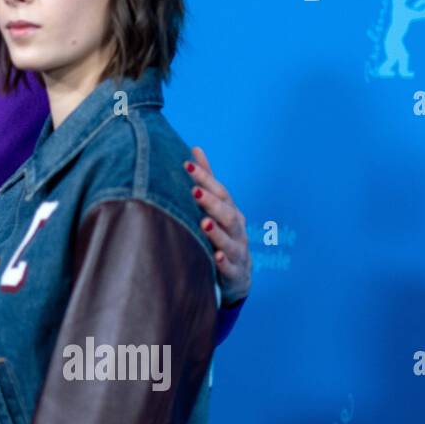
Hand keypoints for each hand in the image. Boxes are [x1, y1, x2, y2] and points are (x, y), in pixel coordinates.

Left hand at [184, 145, 250, 306]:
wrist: (237, 274)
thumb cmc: (221, 234)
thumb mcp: (215, 208)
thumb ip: (206, 181)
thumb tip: (195, 149)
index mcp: (230, 212)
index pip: (220, 193)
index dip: (205, 179)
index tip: (187, 165)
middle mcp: (237, 229)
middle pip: (227, 214)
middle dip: (211, 203)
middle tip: (194, 192)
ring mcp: (237, 251)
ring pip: (230, 241)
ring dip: (217, 233)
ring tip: (204, 223)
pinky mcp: (235, 273)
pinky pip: (230, 268)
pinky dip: (223, 262)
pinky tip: (215, 256)